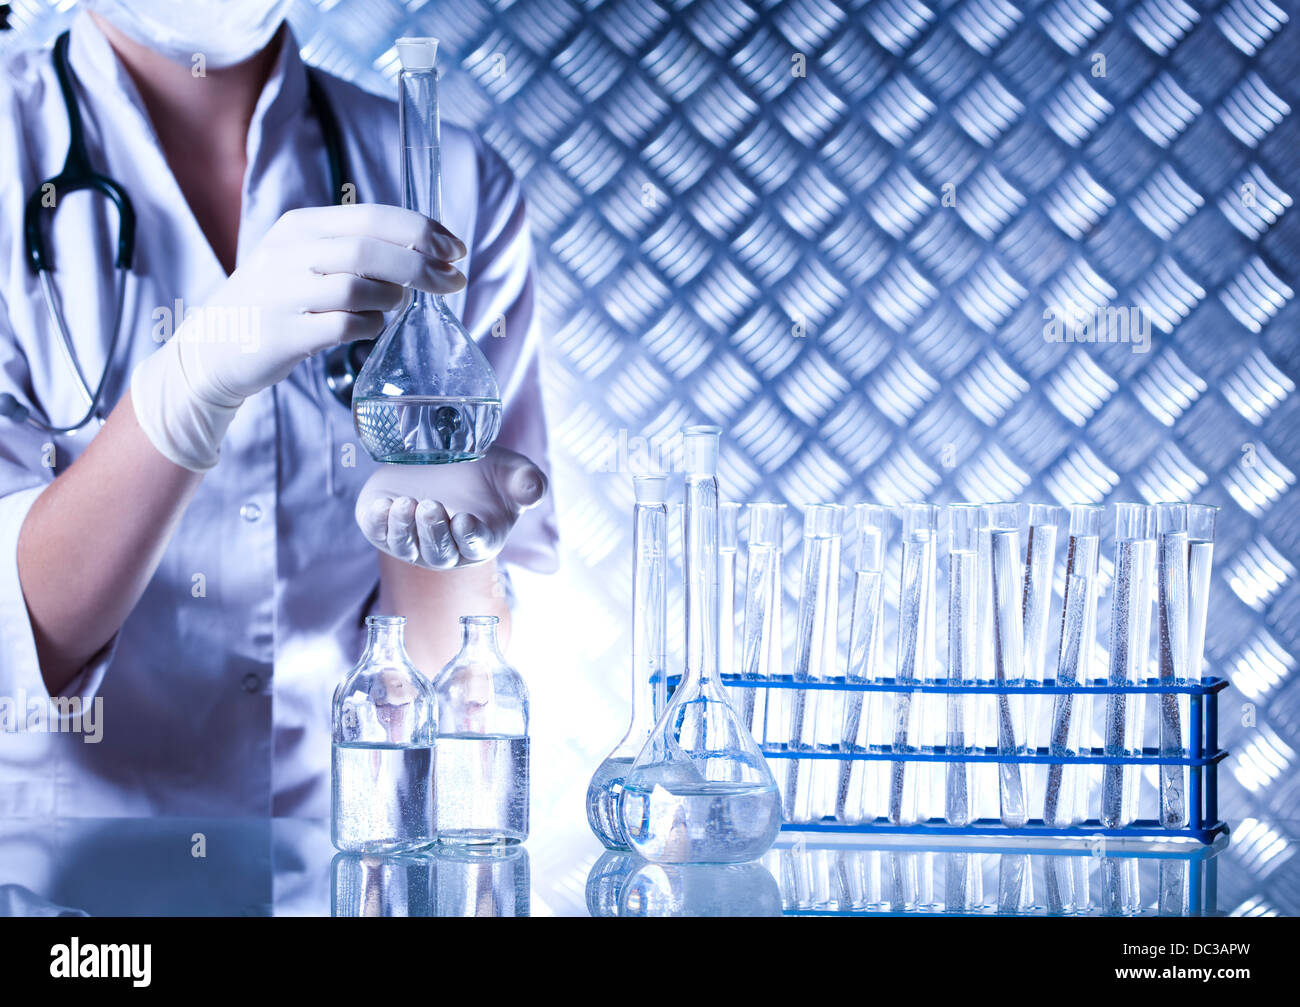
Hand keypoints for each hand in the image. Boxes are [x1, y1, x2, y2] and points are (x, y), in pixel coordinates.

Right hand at [130, 204, 467, 470]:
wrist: (212, 350)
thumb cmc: (275, 303)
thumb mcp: (305, 260)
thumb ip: (357, 250)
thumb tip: (427, 254)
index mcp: (300, 226)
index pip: (374, 216)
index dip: (423, 231)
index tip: (457, 249)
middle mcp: (290, 253)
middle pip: (372, 249)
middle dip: (424, 265)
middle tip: (454, 280)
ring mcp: (284, 293)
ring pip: (360, 287)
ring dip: (392, 298)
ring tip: (394, 306)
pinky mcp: (286, 334)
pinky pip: (346, 326)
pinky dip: (370, 327)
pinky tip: (369, 328)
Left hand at [356, 447, 547, 568]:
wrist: (445, 460)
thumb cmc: (483, 473)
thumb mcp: (511, 471)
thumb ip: (527, 482)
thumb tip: (534, 489)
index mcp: (478, 539)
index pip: (474, 546)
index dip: (469, 537)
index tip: (464, 520)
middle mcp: (445, 547)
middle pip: (438, 553)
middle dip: (433, 532)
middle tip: (430, 506)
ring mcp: (413, 541)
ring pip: (406, 547)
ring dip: (404, 528)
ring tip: (405, 503)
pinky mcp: (385, 528)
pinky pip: (378, 534)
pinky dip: (377, 523)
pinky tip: (382, 505)